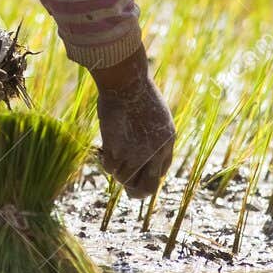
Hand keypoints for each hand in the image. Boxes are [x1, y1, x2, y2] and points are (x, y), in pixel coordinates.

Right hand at [89, 47, 174, 197]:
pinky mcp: (119, 150)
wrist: (127, 81)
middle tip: (127, 188)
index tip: (137, 172)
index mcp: (167, 141)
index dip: (148, 176)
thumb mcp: (154, 114)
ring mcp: (137, 153)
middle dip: (136, 191)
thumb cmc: (136, 92)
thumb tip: (140, 151)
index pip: (161, 172)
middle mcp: (156, 152)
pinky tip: (104, 148)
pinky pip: (110, 167)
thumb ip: (151, 134)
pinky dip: (105, 161)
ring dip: (116, 170)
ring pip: (124, 178)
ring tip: (111, 152)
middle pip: (148, 187)